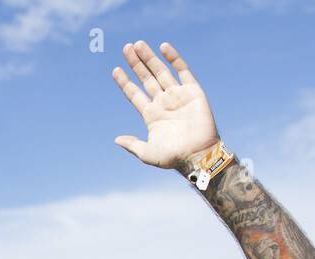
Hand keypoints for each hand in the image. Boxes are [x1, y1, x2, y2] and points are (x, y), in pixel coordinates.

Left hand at [112, 41, 220, 171]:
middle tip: (126, 48)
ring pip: (161, 71)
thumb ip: (133, 145)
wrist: (199, 155)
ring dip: (149, 58)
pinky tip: (163, 47)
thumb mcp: (147, 153)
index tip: (115, 70)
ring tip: (138, 44)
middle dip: (136, 64)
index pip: (135, 94)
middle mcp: (163, 102)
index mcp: (151, 115)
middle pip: (146, 78)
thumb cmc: (173, 158)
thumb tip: (116, 139)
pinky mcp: (192, 91)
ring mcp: (177, 95)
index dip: (125, 82)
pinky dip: (173, 58)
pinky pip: (182, 70)